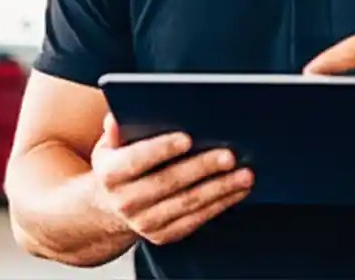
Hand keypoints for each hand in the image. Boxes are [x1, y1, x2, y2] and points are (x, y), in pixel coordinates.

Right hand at [90, 114, 253, 245]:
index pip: (136, 160)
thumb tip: (117, 118)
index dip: (161, 149)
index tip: (187, 138)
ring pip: (187, 203)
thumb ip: (116, 131)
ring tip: (244, 174)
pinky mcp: (163, 236)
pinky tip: (238, 190)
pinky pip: (196, 219)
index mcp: (110, 174)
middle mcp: (125, 202)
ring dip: (220, 188)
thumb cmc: (118, 165)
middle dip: (201, 168)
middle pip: (168, 182)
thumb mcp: (109, 145)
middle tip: (229, 155)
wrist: (111, 207)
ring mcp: (144, 222)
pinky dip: (220, 204)